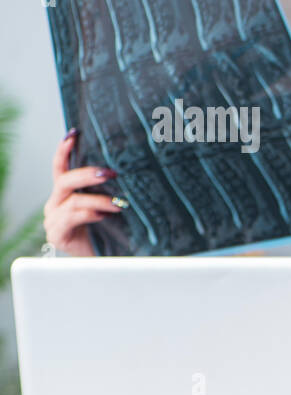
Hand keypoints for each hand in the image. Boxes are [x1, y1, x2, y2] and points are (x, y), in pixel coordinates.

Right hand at [43, 129, 120, 255]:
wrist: (103, 261)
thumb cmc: (109, 231)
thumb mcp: (109, 206)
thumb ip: (110, 190)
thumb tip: (132, 170)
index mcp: (65, 192)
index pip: (60, 167)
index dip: (64, 150)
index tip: (74, 134)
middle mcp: (56, 202)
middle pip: (65, 180)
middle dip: (88, 174)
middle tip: (110, 173)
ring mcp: (54, 218)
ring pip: (72, 200)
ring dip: (97, 199)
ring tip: (118, 204)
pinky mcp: (57, 235)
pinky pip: (71, 219)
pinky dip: (89, 214)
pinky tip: (103, 215)